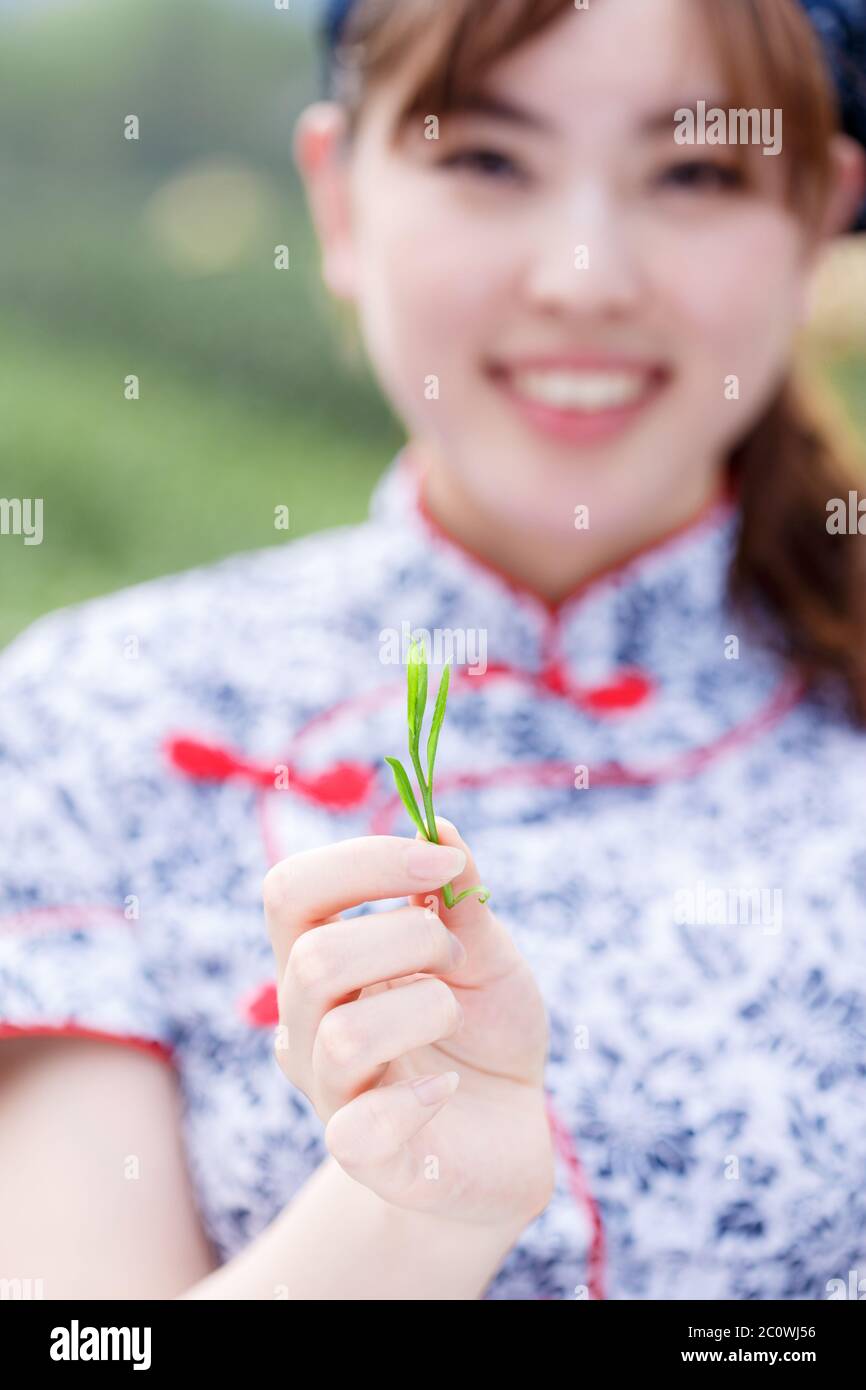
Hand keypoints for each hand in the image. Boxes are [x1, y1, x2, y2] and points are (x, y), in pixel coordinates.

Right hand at [263, 817, 553, 1227]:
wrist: (509, 1129)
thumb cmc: (484, 1029)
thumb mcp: (486, 951)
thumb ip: (459, 895)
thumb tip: (439, 824)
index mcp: (322, 957)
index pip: (290, 889)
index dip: (363, 861)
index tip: (440, 862)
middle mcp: (307, 1022)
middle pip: (314, 960)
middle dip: (408, 939)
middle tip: (455, 955)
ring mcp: (329, 1092)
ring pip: (344, 1037)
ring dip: (426, 1008)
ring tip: (455, 1014)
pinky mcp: (362, 1156)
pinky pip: (360, 1129)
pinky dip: (419, 1100)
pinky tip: (448, 1090)